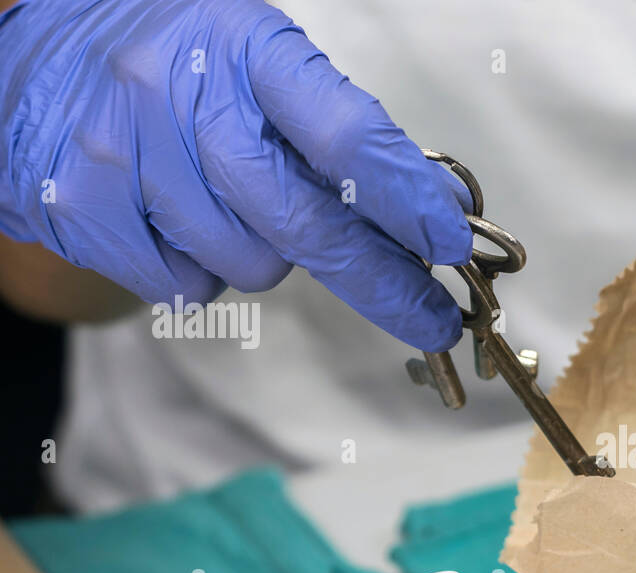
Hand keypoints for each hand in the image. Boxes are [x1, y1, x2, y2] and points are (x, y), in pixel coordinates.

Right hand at [0, 0, 470, 350]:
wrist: (30, 53)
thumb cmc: (171, 59)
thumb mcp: (256, 60)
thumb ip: (337, 128)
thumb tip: (432, 209)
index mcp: (245, 47)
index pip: (347, 134)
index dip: (407, 201)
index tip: (450, 246)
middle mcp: (183, 97)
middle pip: (309, 224)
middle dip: (384, 283)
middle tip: (432, 318)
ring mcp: (128, 157)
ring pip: (252, 267)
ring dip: (266, 254)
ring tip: (229, 202)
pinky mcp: (86, 210)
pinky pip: (188, 287)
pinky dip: (201, 270)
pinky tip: (177, 218)